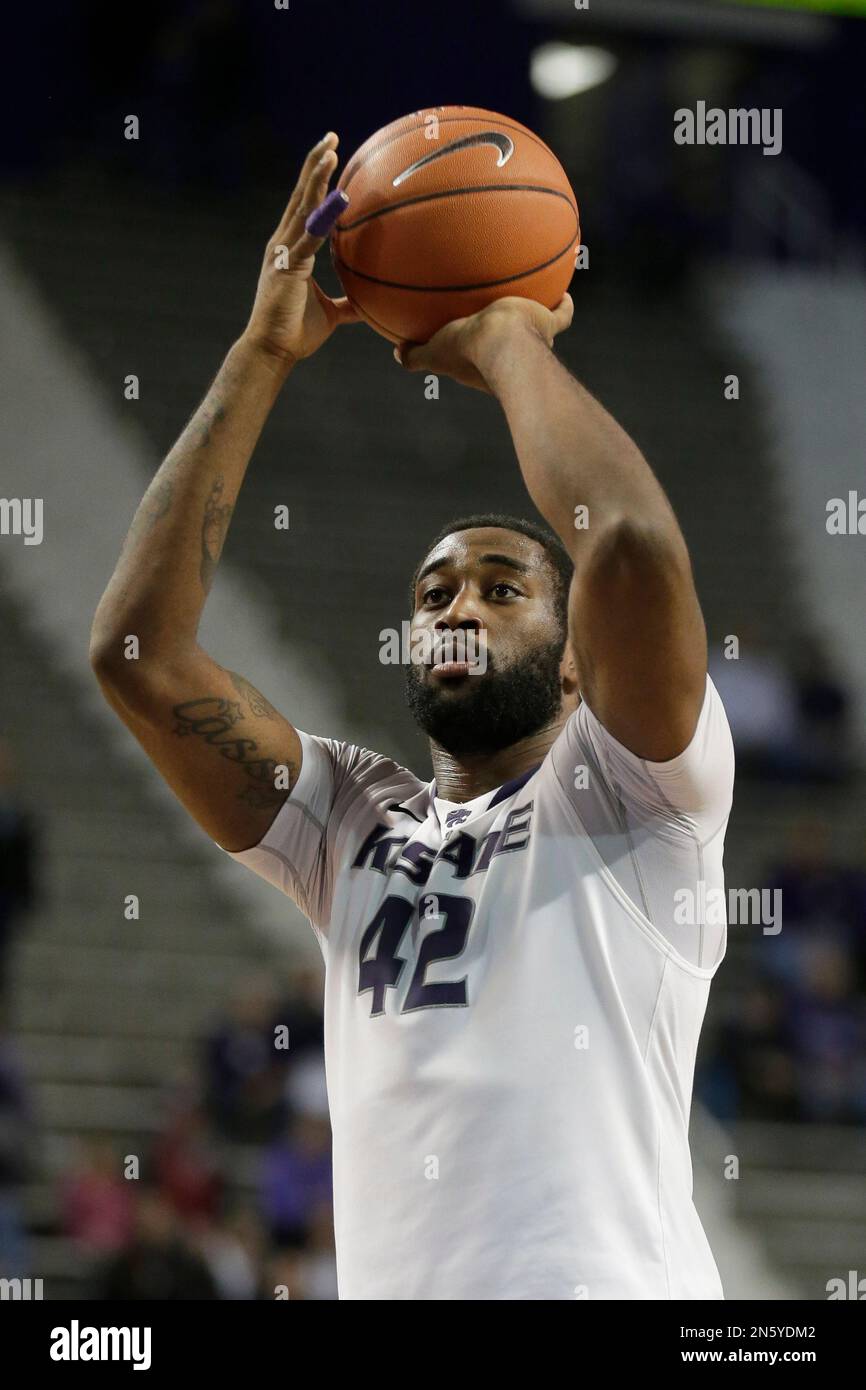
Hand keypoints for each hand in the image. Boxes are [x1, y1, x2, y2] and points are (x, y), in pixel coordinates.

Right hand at [243, 133, 358, 368]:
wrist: (273, 350)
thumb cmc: (296, 333)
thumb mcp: (331, 314)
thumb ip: (348, 303)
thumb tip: (368, 304)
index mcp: (292, 249)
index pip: (304, 206)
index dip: (315, 180)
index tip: (330, 155)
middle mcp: (283, 242)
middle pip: (300, 195)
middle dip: (315, 164)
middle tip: (331, 137)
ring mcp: (283, 251)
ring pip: (301, 206)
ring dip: (316, 177)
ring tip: (330, 150)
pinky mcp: (288, 265)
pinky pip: (310, 236)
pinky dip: (324, 215)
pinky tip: (340, 198)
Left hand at [393, 294, 573, 392]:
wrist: (500, 341)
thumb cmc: (465, 350)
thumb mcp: (434, 353)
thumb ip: (416, 355)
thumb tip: (396, 352)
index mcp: (484, 366)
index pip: (482, 364)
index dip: (478, 358)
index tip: (476, 350)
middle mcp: (512, 359)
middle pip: (513, 351)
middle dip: (513, 344)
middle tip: (509, 328)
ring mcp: (534, 344)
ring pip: (540, 334)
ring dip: (539, 322)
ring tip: (538, 306)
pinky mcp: (548, 325)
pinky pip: (561, 315)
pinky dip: (563, 305)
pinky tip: (564, 291)